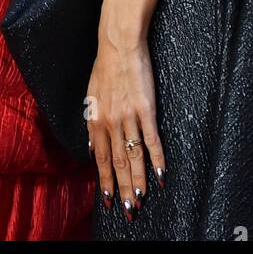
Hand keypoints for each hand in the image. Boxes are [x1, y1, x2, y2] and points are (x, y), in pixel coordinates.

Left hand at [85, 32, 166, 222]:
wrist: (119, 44)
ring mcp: (128, 117)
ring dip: (138, 180)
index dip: (105, 181)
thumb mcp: (91, 96)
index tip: (108, 200)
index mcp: (96, 120)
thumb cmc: (105, 67)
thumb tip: (92, 149)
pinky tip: (161, 174)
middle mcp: (110, 122)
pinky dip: (157, 159)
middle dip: (122, 188)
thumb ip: (93, 123)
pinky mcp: (146, 109)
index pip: (101, 159)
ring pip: (134, 156)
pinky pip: (151, 139)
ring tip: (142, 199)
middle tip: (129, 209)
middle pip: (117, 163)